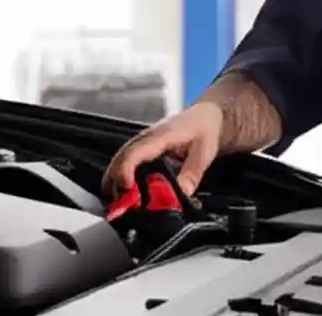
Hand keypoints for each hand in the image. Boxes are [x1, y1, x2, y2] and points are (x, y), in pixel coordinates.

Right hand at [102, 101, 224, 197]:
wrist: (206, 116)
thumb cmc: (205, 130)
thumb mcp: (205, 153)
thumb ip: (192, 174)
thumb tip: (181, 194)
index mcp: (161, 136)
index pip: (135, 152)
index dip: (125, 171)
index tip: (127, 189)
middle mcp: (145, 138)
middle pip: (120, 159)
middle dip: (115, 182)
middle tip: (121, 206)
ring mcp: (141, 142)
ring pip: (118, 162)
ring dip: (115, 182)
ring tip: (121, 205)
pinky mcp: (141, 149)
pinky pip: (124, 163)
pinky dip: (119, 179)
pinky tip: (125, 195)